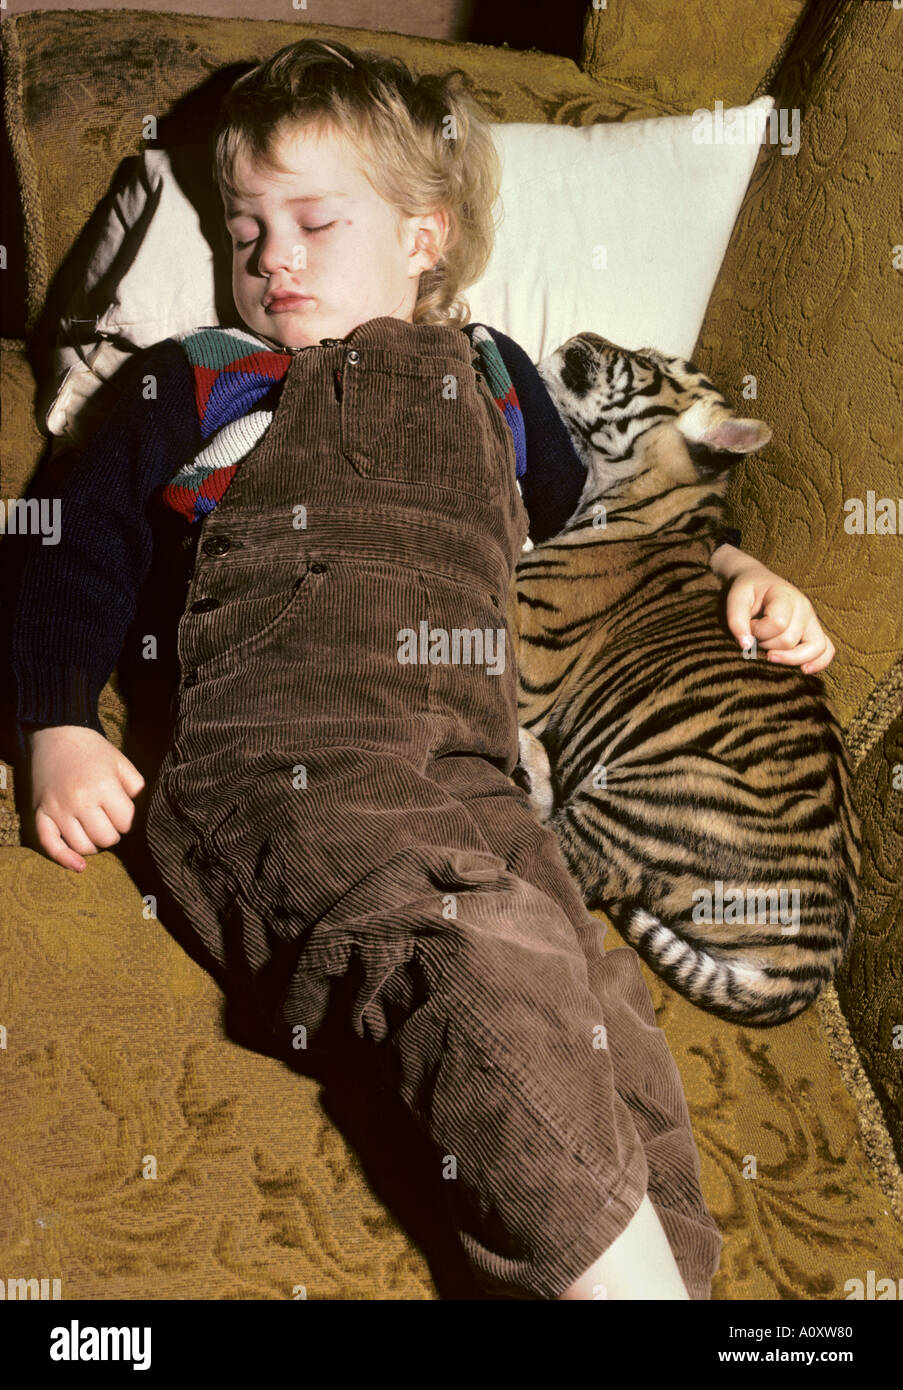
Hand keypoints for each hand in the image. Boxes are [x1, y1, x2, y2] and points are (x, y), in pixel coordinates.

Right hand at [25, 725, 145, 871]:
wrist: (57, 734)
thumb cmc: (94, 751)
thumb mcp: (122, 763)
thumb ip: (137, 789)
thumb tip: (144, 816)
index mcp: (104, 786)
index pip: (126, 823)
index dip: (127, 820)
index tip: (122, 811)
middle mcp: (80, 800)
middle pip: (106, 838)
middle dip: (113, 833)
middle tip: (109, 820)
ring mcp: (58, 809)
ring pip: (83, 846)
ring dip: (94, 844)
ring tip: (95, 829)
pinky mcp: (41, 814)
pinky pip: (50, 845)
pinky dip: (64, 859)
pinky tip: (79, 866)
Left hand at [711, 546, 835, 673]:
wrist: (759, 583)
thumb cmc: (748, 591)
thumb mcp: (736, 598)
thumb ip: (736, 620)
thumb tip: (746, 645)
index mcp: (785, 595)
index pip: (778, 623)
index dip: (758, 631)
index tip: (748, 625)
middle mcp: (804, 608)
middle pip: (790, 640)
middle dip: (766, 645)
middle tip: (756, 636)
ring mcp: (812, 621)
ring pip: (815, 648)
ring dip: (789, 658)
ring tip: (771, 656)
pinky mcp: (814, 632)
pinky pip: (827, 650)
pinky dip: (819, 662)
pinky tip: (804, 670)